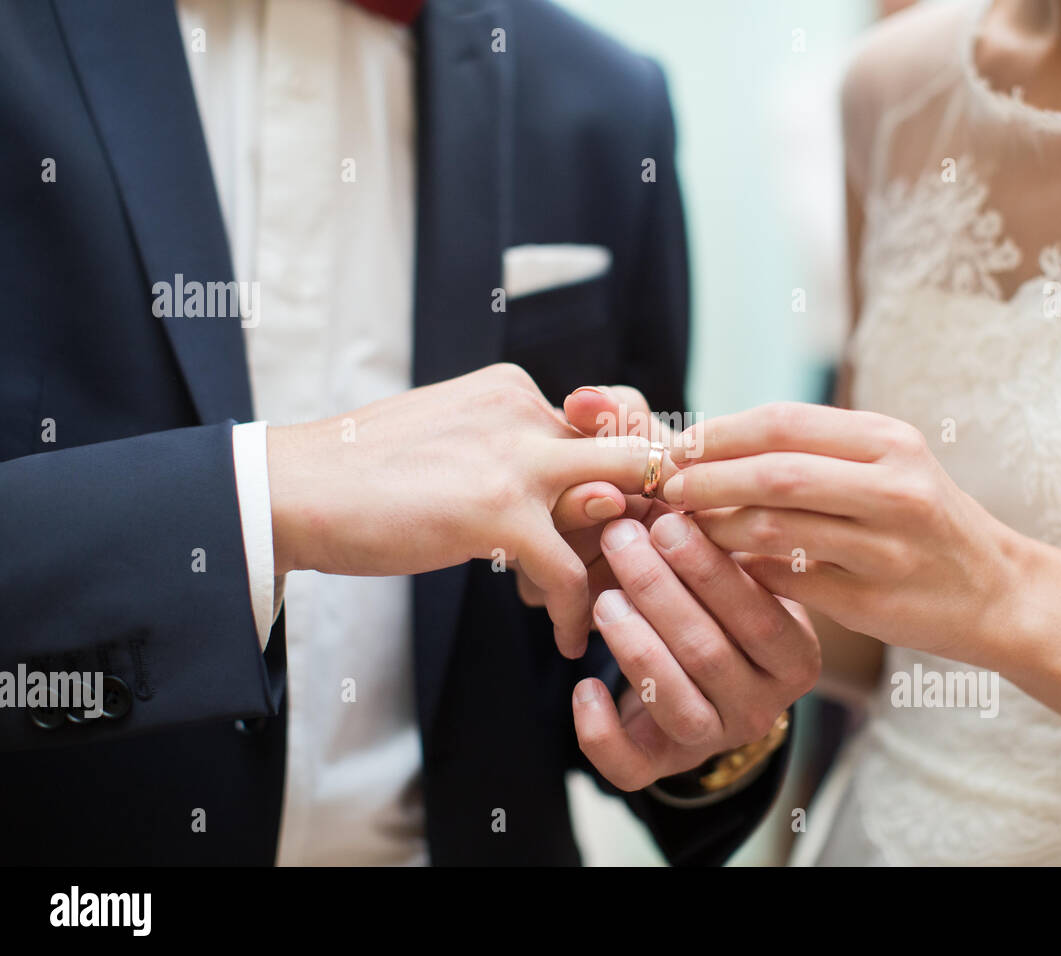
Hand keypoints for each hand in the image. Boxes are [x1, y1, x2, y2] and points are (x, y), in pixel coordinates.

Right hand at [265, 363, 675, 656]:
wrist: (291, 490)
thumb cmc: (365, 478)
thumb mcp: (453, 443)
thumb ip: (511, 457)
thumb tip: (571, 499)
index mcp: (513, 389)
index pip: (608, 424)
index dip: (626, 475)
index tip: (620, 522)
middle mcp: (523, 410)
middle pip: (632, 454)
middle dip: (648, 513)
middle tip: (642, 565)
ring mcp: (514, 458)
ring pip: (616, 509)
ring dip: (616, 569)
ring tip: (592, 607)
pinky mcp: (496, 510)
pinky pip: (569, 572)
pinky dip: (576, 613)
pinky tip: (565, 639)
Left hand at [573, 509, 819, 789]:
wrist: (715, 684)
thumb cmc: (723, 604)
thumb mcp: (735, 567)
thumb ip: (711, 527)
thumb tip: (665, 476)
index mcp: (795, 657)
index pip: (758, 618)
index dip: (709, 571)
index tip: (666, 522)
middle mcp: (762, 706)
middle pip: (709, 653)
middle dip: (659, 593)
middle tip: (620, 540)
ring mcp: (713, 739)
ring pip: (674, 704)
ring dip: (635, 647)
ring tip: (603, 599)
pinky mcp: (663, 766)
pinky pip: (630, 766)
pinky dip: (600, 730)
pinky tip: (581, 686)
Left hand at [666, 403, 1020, 666]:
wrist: (996, 592)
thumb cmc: (919, 521)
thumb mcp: (883, 466)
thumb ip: (811, 452)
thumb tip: (709, 447)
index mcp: (888, 440)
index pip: (783, 422)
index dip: (719, 433)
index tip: (677, 447)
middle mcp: (894, 486)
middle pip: (775, 471)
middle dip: (708, 478)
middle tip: (668, 488)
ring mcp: (887, 546)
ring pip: (776, 527)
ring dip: (718, 527)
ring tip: (686, 529)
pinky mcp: (874, 600)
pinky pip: (789, 580)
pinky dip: (747, 571)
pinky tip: (724, 569)